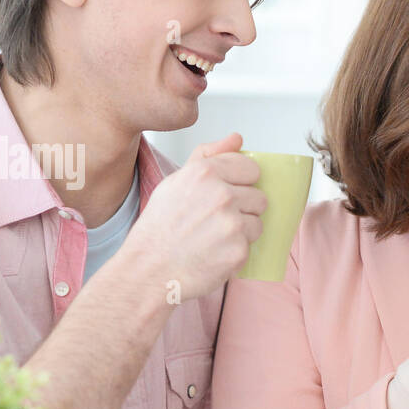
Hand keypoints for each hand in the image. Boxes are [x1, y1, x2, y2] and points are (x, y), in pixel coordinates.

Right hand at [123, 132, 266, 299]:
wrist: (149, 269)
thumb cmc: (160, 227)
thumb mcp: (176, 182)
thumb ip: (208, 156)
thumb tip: (237, 138)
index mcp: (205, 173)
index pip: (251, 169)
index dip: (241, 183)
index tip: (227, 194)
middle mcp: (221, 195)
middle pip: (259, 197)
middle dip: (242, 209)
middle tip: (216, 220)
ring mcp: (232, 224)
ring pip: (258, 222)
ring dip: (242, 231)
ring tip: (214, 237)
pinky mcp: (239, 250)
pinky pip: (251, 245)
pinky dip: (236, 251)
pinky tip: (214, 253)